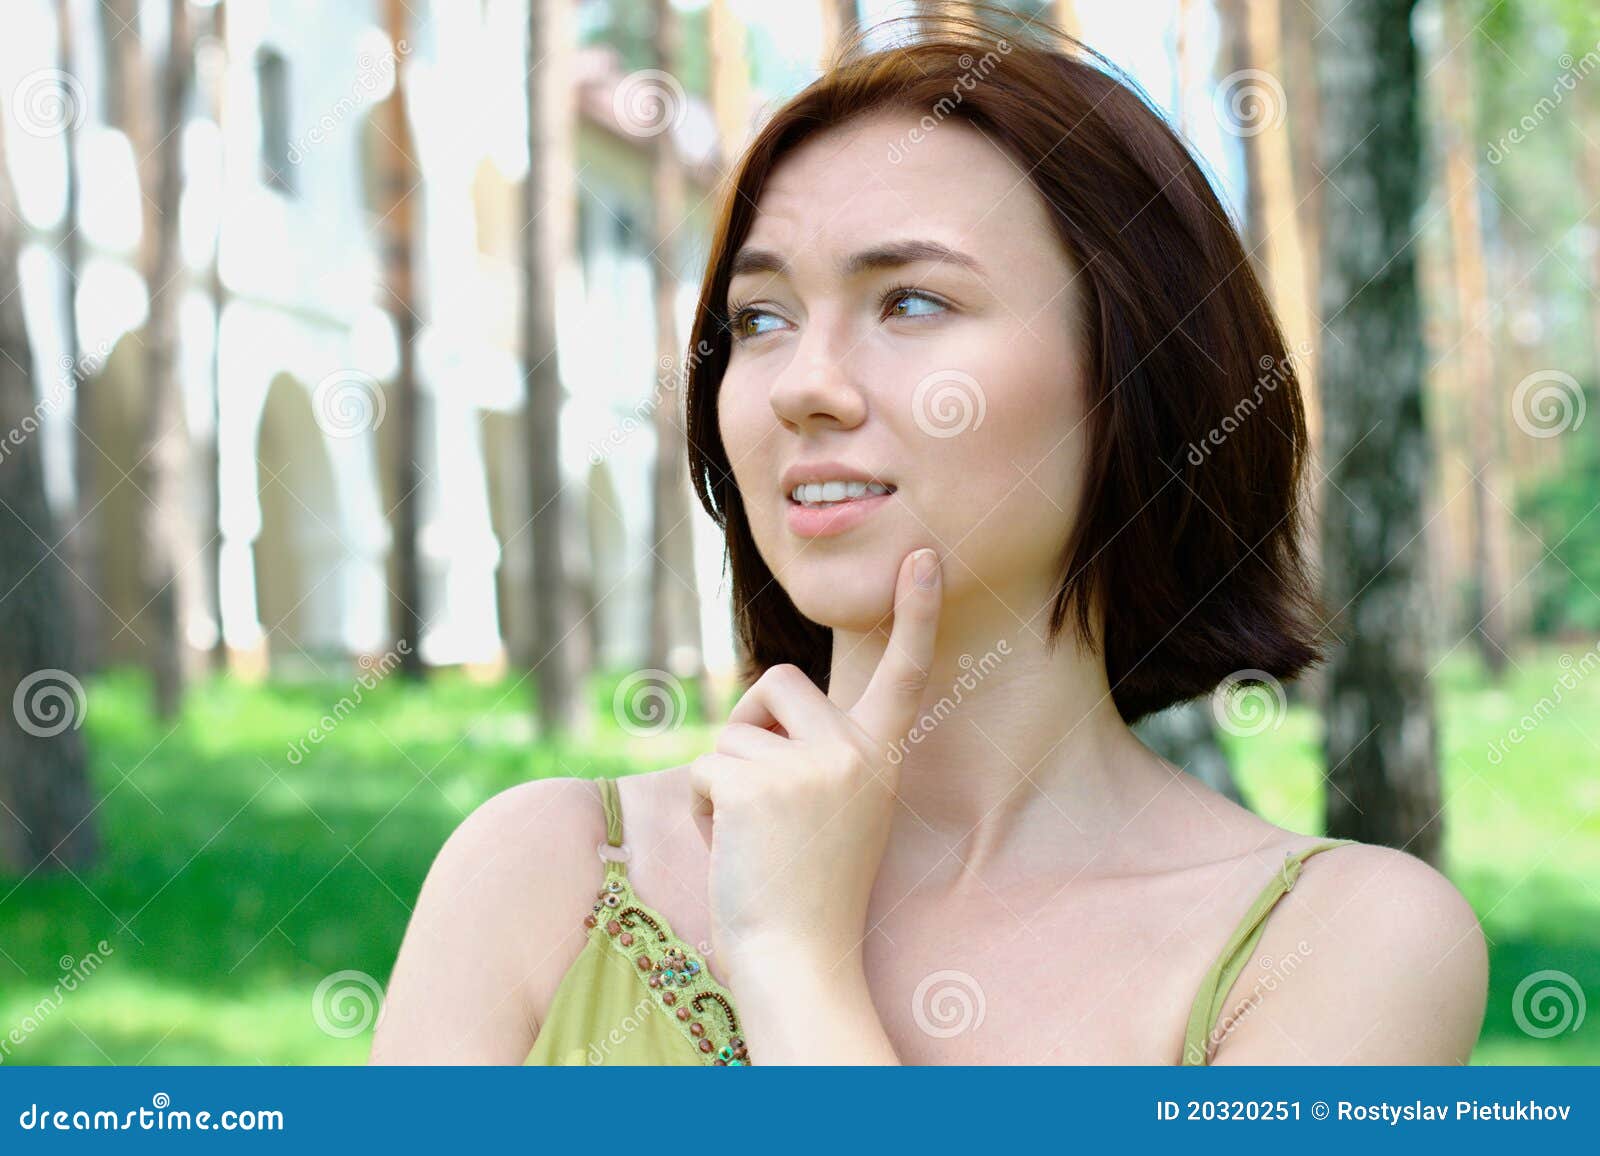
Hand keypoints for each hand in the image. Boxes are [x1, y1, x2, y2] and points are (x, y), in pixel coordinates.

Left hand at [689, 547, 942, 989]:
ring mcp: (808, 764)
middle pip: (780, 683)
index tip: (922, 555)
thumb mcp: (834, 806)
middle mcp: (854, 750)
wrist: (798, 958)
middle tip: (763, 796)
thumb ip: (814, 751)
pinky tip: (733, 850)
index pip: (905, 672)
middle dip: (754, 727)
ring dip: (724, 781)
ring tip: (754, 838)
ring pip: (732, 730)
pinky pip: (704, 766)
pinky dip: (703, 808)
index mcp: (881, 755)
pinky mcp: (756, 781)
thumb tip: (762, 695)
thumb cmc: (809, 887)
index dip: (915, 612)